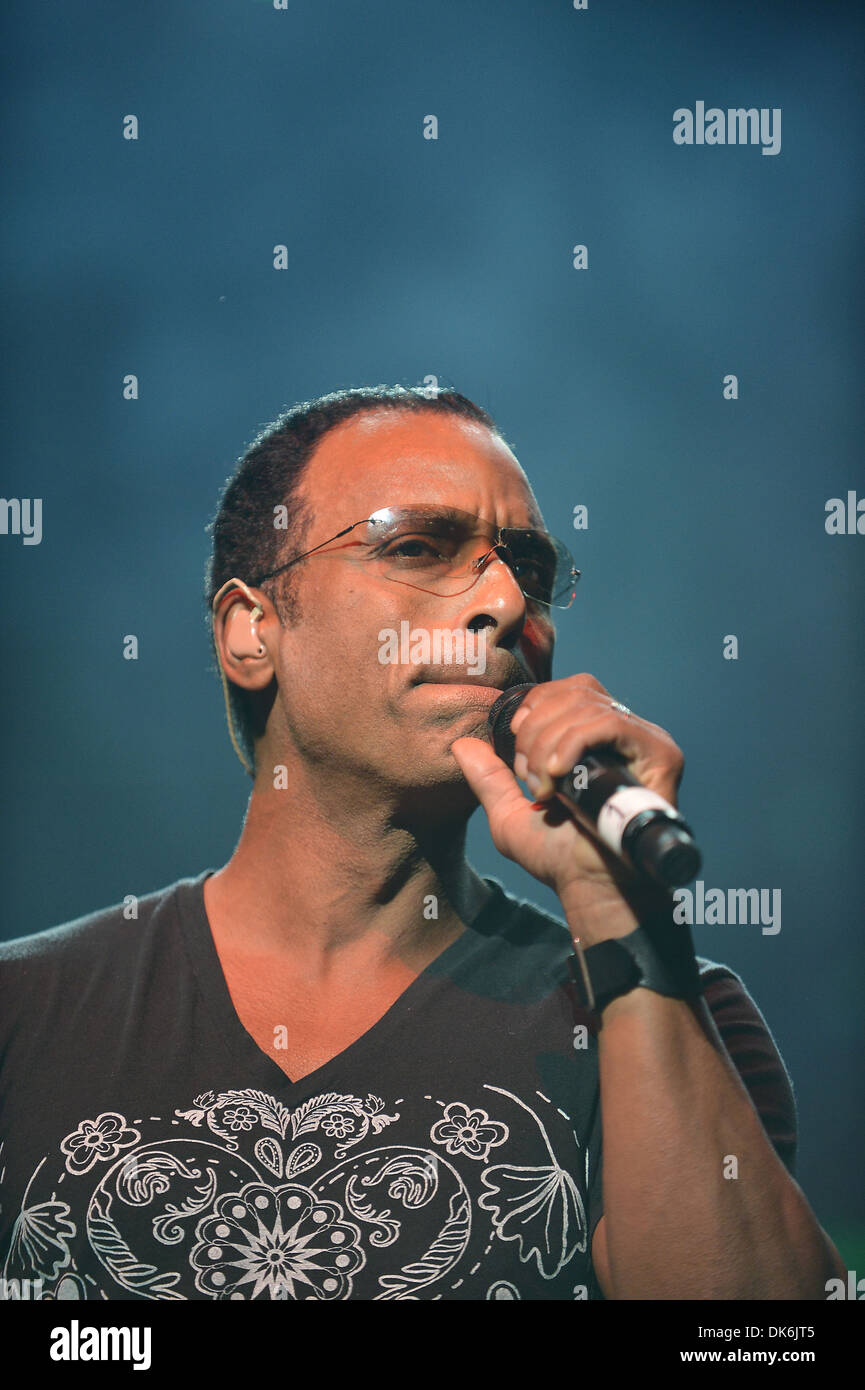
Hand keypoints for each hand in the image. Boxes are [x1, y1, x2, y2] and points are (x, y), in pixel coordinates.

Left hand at [451, 674, 683, 942]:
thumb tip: (462, 744)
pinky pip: (610, 723)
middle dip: (535, 730)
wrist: (591, 887)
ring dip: (549, 743)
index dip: (534, 709)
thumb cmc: (557, 858)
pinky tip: (558, 773)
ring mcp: (643, 741)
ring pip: (586, 706)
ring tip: (545, 786)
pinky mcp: (659, 753)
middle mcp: (623, 734)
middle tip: (529, 776)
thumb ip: (489, 778)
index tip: (517, 751)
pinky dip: (573, 742)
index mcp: (595, 739)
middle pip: (573, 692)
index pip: (565, 691)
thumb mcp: (510, 815)